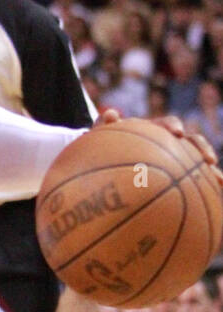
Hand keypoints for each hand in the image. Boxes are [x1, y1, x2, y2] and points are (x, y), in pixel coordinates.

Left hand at [95, 110, 222, 185]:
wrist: (111, 161)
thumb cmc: (107, 148)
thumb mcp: (101, 138)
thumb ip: (104, 126)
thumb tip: (109, 114)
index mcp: (153, 131)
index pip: (166, 124)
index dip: (172, 127)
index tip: (175, 133)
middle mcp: (169, 143)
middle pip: (191, 141)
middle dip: (201, 148)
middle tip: (207, 158)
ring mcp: (176, 159)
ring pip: (198, 162)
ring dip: (209, 169)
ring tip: (218, 180)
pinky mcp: (178, 176)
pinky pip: (194, 182)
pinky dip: (204, 188)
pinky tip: (214, 197)